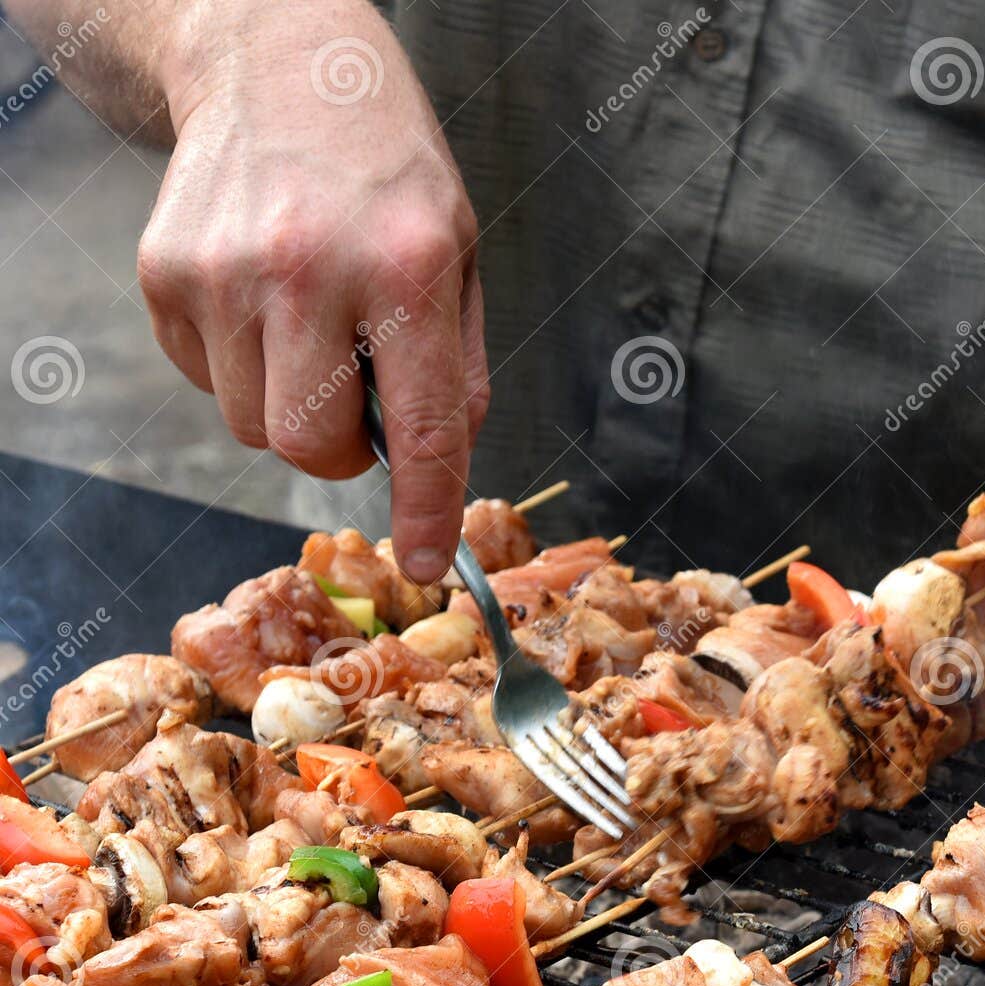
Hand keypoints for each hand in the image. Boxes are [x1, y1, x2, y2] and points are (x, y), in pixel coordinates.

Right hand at [136, 0, 486, 581]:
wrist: (274, 59)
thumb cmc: (384, 171)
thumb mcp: (459, 254)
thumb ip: (457, 369)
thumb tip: (441, 468)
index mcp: (405, 268)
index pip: (420, 427)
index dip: (425, 511)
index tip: (426, 566)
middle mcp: (308, 269)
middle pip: (310, 445)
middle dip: (340, 449)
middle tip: (358, 402)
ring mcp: (223, 270)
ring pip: (254, 425)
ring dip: (289, 403)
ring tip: (308, 324)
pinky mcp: (165, 272)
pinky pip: (208, 381)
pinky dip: (242, 365)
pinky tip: (262, 299)